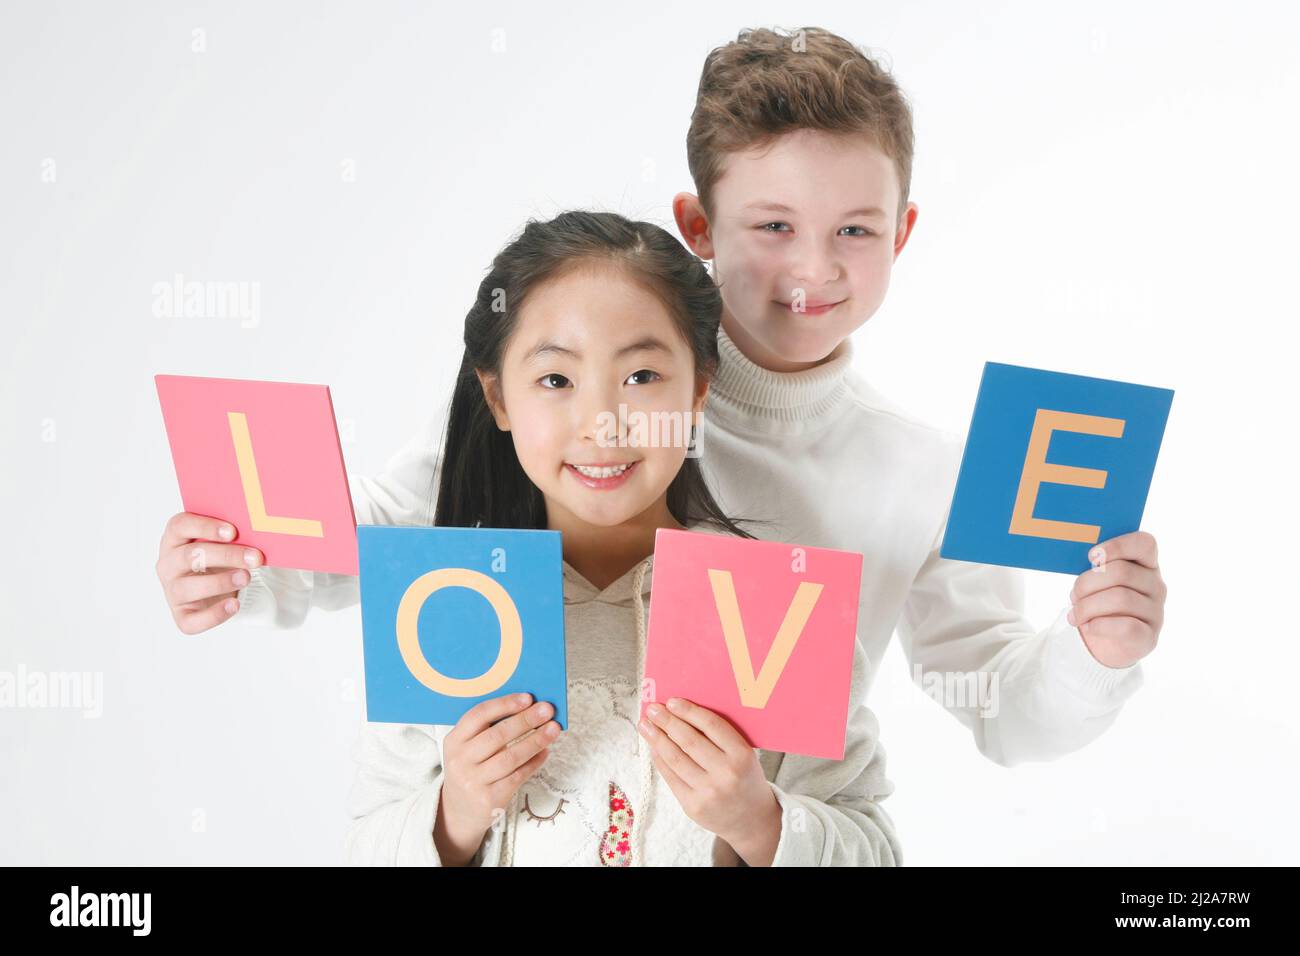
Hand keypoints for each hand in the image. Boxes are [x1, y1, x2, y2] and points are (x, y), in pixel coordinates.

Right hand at [156, 512, 263, 634]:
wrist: (221, 588)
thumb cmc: (220, 559)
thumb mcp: (224, 543)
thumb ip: (232, 535)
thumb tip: (257, 530)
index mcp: (174, 539)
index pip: (179, 526)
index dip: (205, 527)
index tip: (233, 531)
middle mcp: (168, 564)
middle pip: (189, 556)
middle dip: (225, 555)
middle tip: (254, 558)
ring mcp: (172, 591)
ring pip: (187, 588)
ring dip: (220, 582)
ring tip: (246, 577)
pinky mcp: (182, 616)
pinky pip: (193, 620)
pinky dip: (214, 614)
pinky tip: (234, 605)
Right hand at [436, 693, 560, 865]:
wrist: (458, 812)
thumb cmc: (471, 769)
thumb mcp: (468, 748)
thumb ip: (489, 729)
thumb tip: (527, 706)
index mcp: (454, 740)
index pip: (478, 715)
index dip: (504, 704)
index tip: (528, 697)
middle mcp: (460, 760)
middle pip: (497, 735)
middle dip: (526, 720)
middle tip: (547, 710)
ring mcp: (473, 781)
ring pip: (510, 757)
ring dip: (535, 741)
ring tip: (553, 729)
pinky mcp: (489, 799)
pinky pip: (517, 776)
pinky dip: (533, 762)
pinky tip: (545, 752)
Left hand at [638, 697, 781, 865]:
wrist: (751, 820)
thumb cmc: (745, 779)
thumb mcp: (745, 755)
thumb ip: (721, 737)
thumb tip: (682, 713)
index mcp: (742, 756)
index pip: (711, 725)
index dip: (689, 711)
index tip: (672, 701)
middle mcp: (725, 774)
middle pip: (689, 741)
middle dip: (666, 721)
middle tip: (652, 709)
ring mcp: (708, 792)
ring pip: (675, 758)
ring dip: (656, 738)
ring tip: (645, 725)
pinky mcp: (692, 806)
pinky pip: (670, 777)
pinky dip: (659, 759)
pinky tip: (653, 747)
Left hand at [1067, 530, 1165, 667]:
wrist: (1104, 644)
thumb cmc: (1099, 603)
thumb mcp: (1097, 582)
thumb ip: (1096, 567)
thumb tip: (1088, 559)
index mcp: (1145, 565)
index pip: (1144, 544)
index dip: (1118, 546)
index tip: (1092, 556)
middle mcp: (1156, 586)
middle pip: (1122, 572)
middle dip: (1088, 583)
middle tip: (1074, 595)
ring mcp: (1155, 611)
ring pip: (1119, 598)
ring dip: (1088, 606)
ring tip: (1075, 615)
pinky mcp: (1149, 636)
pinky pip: (1125, 626)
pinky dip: (1099, 625)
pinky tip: (1088, 627)